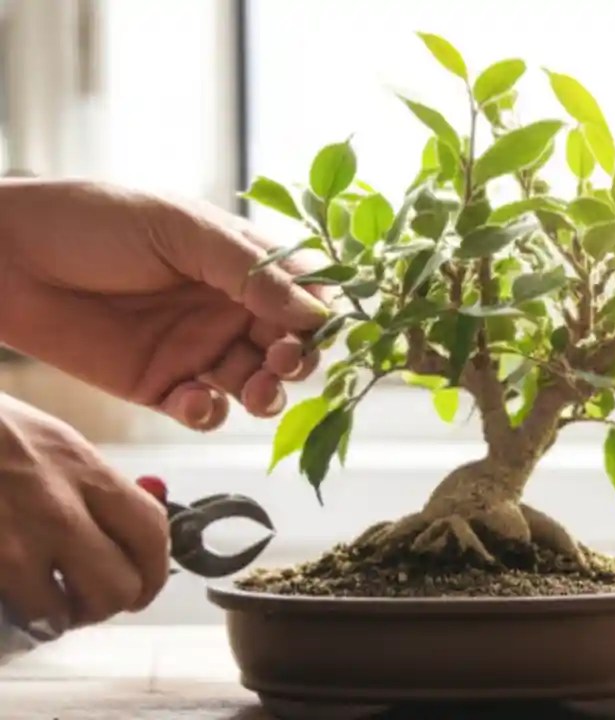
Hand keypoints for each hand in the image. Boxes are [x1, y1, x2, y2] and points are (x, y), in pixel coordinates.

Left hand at [0, 179, 330, 429]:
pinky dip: (210, 413)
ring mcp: (196, 348)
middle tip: (283, 363)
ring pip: (256, 383)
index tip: (317, 328)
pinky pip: (205, 411)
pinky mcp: (161, 386)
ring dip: (266, 392)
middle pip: (289, 344)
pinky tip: (193, 400)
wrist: (4, 258)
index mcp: (240, 262)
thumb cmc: (92, 223)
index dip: (320, 314)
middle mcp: (226, 307)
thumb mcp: (181, 230)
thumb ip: (251, 272)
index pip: (304, 293)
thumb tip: (318, 314)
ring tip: (254, 391)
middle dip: (297, 359)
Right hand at [0, 395, 168, 631]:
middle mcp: (57, 508)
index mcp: (85, 470)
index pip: (151, 532)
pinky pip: (12, 613)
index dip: (155, 571)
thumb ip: (91, 486)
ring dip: (55, 617)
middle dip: (107, 603)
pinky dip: (15, 617)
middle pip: (118, 586)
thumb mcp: (53, 441)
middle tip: (87, 599)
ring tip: (42, 603)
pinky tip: (9, 599)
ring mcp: (12, 543)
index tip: (143, 586)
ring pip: (59, 615)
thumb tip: (124, 531)